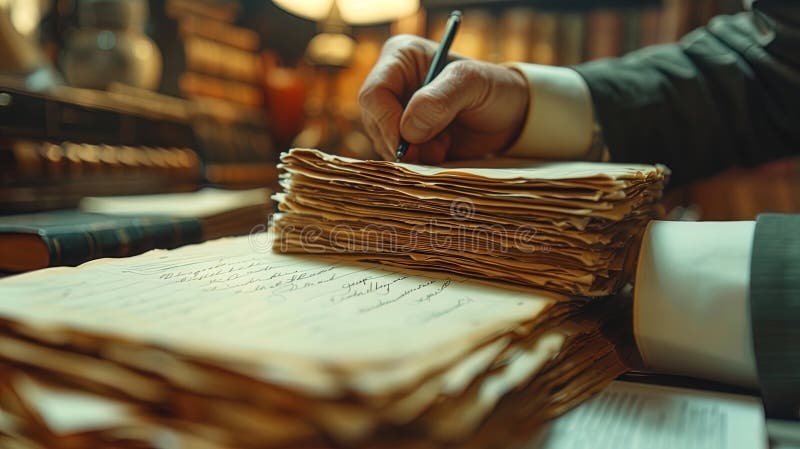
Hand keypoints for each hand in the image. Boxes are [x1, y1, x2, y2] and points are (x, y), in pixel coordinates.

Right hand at [358, 35, 529, 163]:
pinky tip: (442, 151)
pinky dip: (419, 161)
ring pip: (383, 143)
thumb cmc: (494, 89)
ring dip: (414, 154)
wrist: (509, 116)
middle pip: (374, 122)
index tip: (410, 143)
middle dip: (402, 143)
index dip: (387, 122)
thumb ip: (441, 100)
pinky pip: (397, 157)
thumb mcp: (473, 84)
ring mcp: (395, 112)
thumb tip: (408, 129)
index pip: (374, 94)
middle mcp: (391, 83)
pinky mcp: (404, 137)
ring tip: (445, 145)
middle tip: (436, 150)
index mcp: (400, 57)